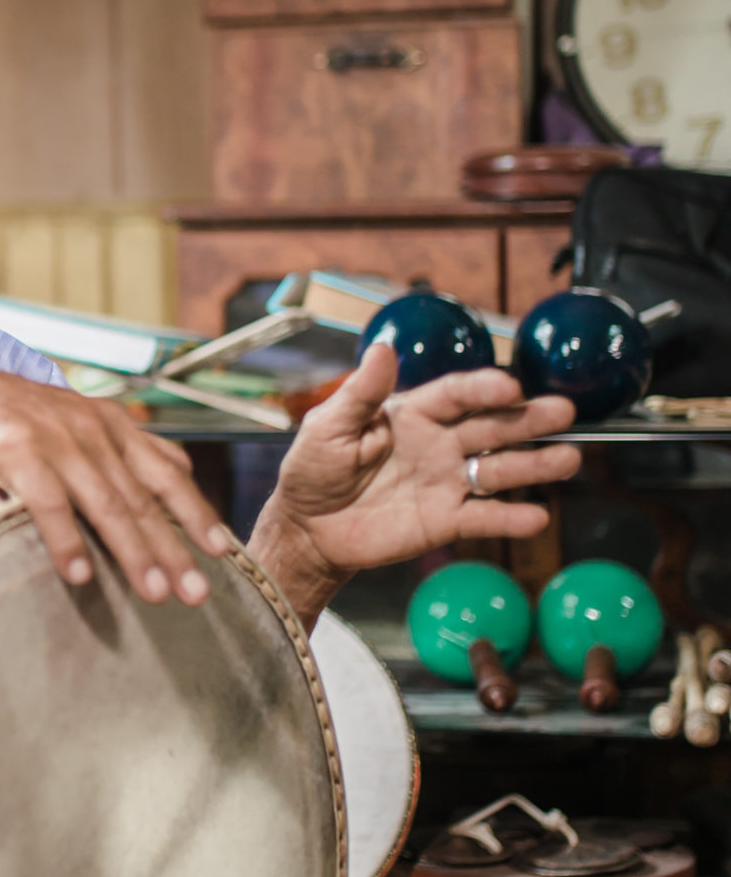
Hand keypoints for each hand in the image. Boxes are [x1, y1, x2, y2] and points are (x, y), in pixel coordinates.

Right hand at [0, 366, 235, 605]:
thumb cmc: (13, 418)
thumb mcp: (78, 417)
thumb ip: (127, 443)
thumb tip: (183, 466)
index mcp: (109, 425)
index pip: (166, 473)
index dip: (197, 514)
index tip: (223, 554)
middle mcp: (89, 431)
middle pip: (142, 499)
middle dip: (174, 549)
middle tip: (197, 595)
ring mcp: (53, 440)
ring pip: (106, 505)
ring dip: (133, 553)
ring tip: (155, 595)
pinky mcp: (13, 453)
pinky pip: (47, 504)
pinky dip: (65, 540)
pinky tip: (79, 576)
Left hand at [251, 340, 580, 627]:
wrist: (308, 529)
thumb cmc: (313, 470)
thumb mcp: (327, 427)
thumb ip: (360, 393)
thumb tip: (381, 347)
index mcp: (412, 413)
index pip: (456, 394)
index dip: (483, 388)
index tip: (510, 385)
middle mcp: (438, 444)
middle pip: (490, 427)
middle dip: (527, 419)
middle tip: (563, 412)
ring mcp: (446, 482)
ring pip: (498, 470)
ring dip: (534, 465)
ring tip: (568, 460)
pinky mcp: (445, 520)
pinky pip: (483, 517)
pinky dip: (509, 518)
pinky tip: (536, 517)